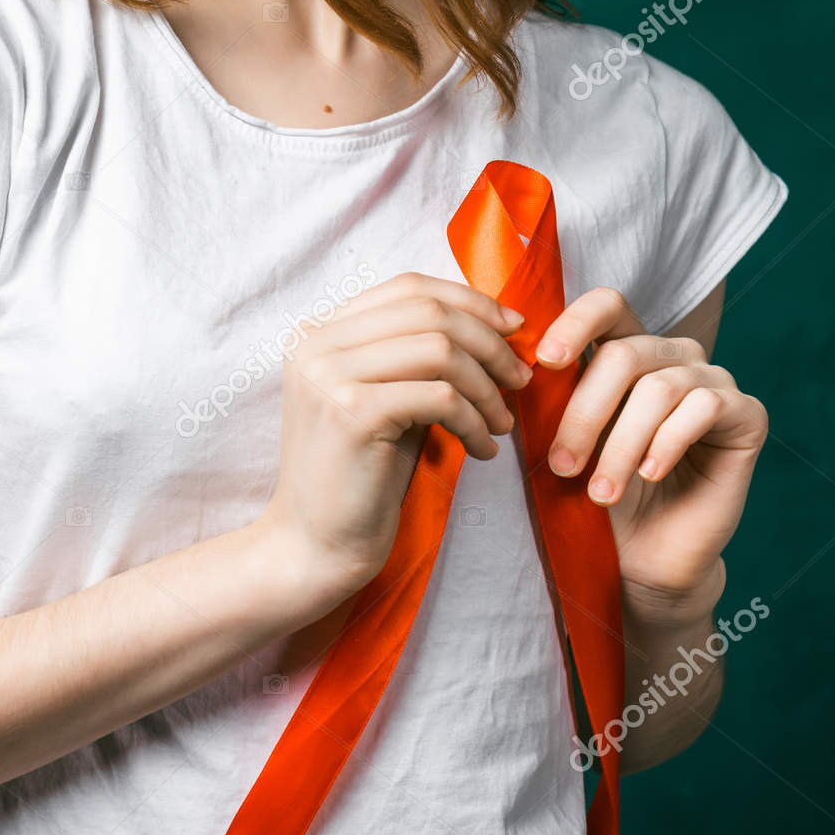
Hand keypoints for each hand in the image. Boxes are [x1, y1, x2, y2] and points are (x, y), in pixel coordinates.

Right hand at [260, 273, 533, 609]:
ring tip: (502, 423)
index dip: (470, 301)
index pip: (408, 288)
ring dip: (487, 387)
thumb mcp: (389, 399)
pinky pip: (441, 397)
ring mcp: (329, 376)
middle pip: (429, 312)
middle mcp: (315, 344)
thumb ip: (419, 358)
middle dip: (489, 343)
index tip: (513, 328)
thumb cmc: (360, 476)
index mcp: (319, 332)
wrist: (314, 546)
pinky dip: (475, 421)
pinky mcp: (351, 413)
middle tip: (520, 380)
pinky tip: (482, 450)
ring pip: (441, 350)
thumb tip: (496, 322)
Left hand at [535, 287, 767, 622]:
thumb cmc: (598, 497)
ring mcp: (714, 382)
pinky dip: (668, 443)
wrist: (642, 560)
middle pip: (624, 354)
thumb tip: (513, 367)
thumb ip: (550, 402)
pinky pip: (706, 408)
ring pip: (660, 388)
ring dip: (621, 446)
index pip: (608, 305)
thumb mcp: (566, 444)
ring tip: (601, 493)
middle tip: (562, 468)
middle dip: (585, 413)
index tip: (545, 362)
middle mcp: (674, 357)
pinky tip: (650, 475)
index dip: (576, 322)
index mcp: (627, 352)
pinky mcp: (746, 415)